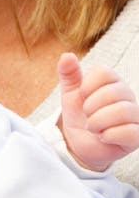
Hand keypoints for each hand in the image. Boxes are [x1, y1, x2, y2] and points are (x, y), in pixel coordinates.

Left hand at [58, 52, 138, 170]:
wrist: (79, 142)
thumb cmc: (78, 113)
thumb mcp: (69, 92)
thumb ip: (68, 73)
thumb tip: (67, 56)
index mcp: (112, 81)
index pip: (104, 72)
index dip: (87, 86)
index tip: (82, 96)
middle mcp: (127, 96)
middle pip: (113, 92)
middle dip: (91, 107)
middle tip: (87, 115)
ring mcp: (135, 116)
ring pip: (122, 112)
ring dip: (98, 122)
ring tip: (93, 127)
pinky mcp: (137, 137)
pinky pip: (130, 132)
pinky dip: (109, 135)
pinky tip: (103, 137)